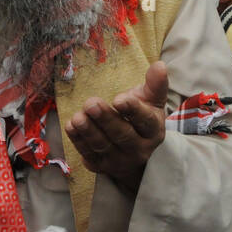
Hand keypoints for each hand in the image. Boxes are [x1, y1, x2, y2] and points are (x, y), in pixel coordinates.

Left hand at [65, 60, 168, 192]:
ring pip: (103, 145)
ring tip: (78, 117)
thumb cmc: (142, 118)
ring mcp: (119, 160)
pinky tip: (71, 126)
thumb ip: (155, 84)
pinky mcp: (101, 166)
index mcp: (153, 131)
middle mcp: (138, 149)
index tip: (119, 99)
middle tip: (91, 104)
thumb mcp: (152, 102)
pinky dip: (78, 140)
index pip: (145, 121)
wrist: (136, 152)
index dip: (133, 110)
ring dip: (88, 131)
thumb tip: (160, 65)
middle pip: (122, 134)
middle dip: (105, 119)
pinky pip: (88, 154)